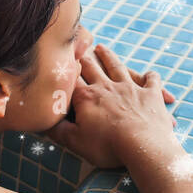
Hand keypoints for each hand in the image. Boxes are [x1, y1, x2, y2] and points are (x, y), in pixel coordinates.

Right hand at [46, 43, 175, 169]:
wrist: (142, 146)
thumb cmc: (107, 146)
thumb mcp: (76, 142)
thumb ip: (58, 131)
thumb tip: (41, 123)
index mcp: (86, 97)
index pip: (72, 78)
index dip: (65, 68)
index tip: (59, 59)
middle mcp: (107, 86)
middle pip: (92, 66)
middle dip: (84, 57)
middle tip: (79, 46)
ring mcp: (130, 87)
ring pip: (117, 66)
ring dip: (109, 57)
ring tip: (102, 48)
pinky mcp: (150, 94)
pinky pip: (151, 80)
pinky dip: (150, 77)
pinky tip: (150, 75)